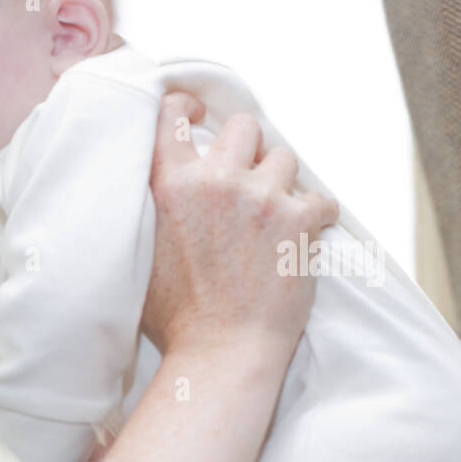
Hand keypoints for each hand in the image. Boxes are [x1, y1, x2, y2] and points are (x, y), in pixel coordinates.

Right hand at [139, 93, 339, 360]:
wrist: (221, 354)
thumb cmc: (177, 318)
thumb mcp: (140, 254)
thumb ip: (151, 209)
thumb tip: (159, 186)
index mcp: (168, 186)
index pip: (173, 115)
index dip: (188, 107)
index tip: (200, 116)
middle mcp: (215, 181)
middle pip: (243, 127)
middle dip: (247, 148)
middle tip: (245, 180)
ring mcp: (262, 197)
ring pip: (285, 158)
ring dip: (281, 183)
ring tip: (272, 218)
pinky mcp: (301, 220)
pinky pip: (321, 198)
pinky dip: (314, 218)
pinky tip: (300, 242)